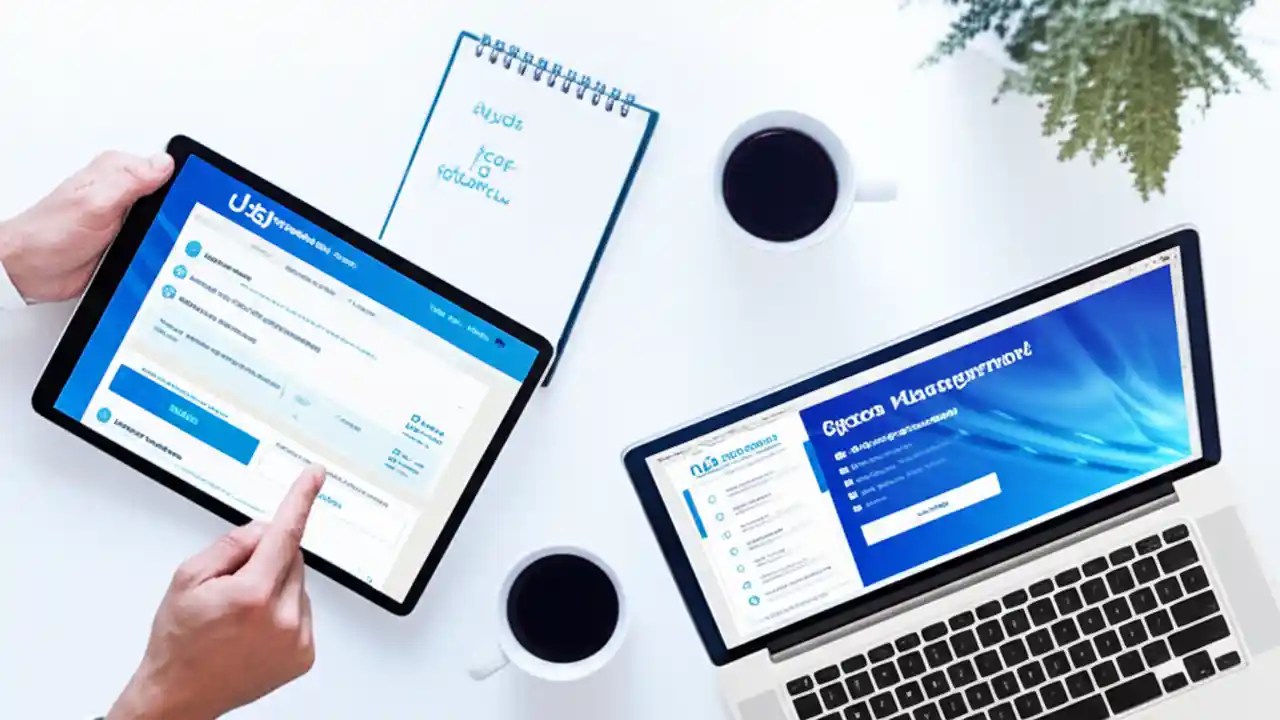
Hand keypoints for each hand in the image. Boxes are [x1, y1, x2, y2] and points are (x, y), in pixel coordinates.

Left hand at [0, 151, 172, 302]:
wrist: (31, 270)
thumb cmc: (50, 234)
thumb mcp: (94, 203)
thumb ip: (129, 181)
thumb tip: (164, 163)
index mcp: (117, 173)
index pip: (166, 167)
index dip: (186, 181)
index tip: (194, 199)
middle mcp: (123, 192)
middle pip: (171, 196)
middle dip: (181, 213)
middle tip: (178, 227)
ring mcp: (126, 216)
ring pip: (166, 220)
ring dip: (170, 234)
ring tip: (169, 243)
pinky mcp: (128, 239)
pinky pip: (156, 240)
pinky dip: (161, 248)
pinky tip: (161, 254)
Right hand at [107, 465, 326, 719]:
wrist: (180, 694)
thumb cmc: (180, 640)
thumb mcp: (189, 578)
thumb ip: (232, 544)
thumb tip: (266, 528)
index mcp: (252, 594)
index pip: (285, 533)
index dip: (301, 499)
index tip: (315, 476)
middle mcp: (282, 617)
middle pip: (291, 557)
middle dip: (267, 559)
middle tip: (233, 586)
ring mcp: (297, 638)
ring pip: (298, 584)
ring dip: (275, 587)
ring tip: (241, 616)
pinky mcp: (305, 654)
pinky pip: (302, 611)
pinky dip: (283, 611)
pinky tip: (254, 630)